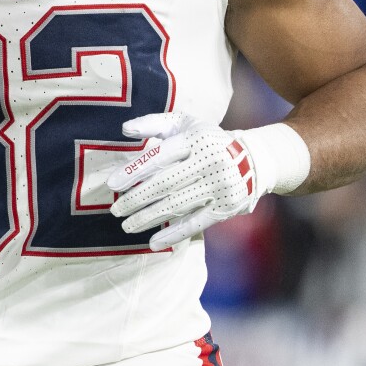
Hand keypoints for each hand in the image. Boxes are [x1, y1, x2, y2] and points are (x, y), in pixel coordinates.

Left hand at [106, 112, 267, 250]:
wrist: (253, 159)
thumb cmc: (206, 140)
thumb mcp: (184, 123)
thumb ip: (153, 123)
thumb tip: (125, 129)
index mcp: (196, 139)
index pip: (159, 156)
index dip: (133, 172)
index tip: (111, 185)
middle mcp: (210, 162)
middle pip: (165, 184)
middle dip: (136, 199)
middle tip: (115, 210)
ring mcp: (220, 186)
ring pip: (177, 205)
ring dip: (148, 218)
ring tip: (127, 226)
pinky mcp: (226, 207)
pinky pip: (196, 224)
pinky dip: (173, 234)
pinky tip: (153, 242)